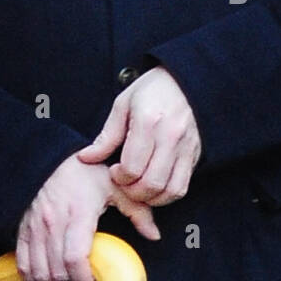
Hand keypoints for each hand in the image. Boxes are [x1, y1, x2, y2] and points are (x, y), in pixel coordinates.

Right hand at [14, 153, 159, 280]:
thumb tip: (153, 235)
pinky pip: (23, 266)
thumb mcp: (115, 186)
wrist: (48, 158)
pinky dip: (36, 279)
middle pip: (57, 273)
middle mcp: (52, 223)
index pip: (75, 259)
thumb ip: (137, 211)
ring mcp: (34, 228)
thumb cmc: (83, 173)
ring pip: (40, 274)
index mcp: (77, 213)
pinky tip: (51, 276)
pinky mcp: (22, 231)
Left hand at [76, 67, 200, 205]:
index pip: (132, 167)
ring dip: (150, 198)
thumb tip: (85, 158)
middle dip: (132, 192)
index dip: (118, 177)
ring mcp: (186, 147)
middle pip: (151, 183)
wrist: (184, 82)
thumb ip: (106, 136)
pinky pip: (182, 187)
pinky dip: (167, 195)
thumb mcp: (122, 105)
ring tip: (138, 188)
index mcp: (148, 121)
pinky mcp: (195, 155)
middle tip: (124, 183)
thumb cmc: (151, 91)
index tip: (114, 171)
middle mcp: (171, 136)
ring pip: (170, 190)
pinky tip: (154, 187)